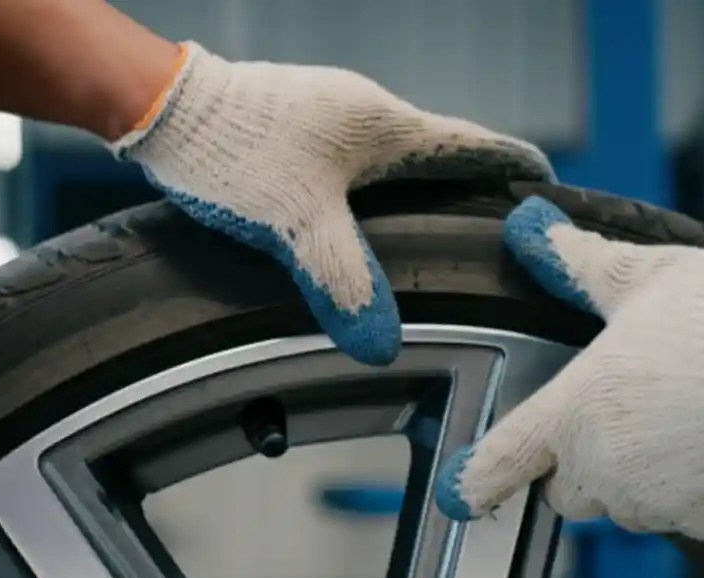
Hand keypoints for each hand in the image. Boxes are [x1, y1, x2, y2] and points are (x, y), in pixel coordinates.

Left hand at [112, 42, 551, 364]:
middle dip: (465, 184)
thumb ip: (344, 283)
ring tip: (428, 231)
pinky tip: (353, 219)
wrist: (161, 109)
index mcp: (383, 128)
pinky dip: (369, 190)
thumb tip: (380, 342)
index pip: (469, 144)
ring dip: (413, 187)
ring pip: (389, 157)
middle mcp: (362, 112)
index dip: (509, 163)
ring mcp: (327, 114)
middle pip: (435, 151)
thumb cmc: (233, 153)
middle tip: (489, 221)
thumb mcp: (297, 227)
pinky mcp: (295, 124)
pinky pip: (351, 159)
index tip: (542, 177)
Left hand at [434, 196, 703, 542]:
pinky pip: (683, 517)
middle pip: (564, 489)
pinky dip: (693, 490)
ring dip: (638, 476)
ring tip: (685, 418)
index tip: (459, 493)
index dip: (474, 480)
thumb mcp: (644, 275)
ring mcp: (658, 503)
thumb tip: (529, 229)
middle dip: (578, 463)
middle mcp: (606, 468)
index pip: (502, 461)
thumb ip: (576, 261)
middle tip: (622, 414)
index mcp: (576, 411)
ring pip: (625, 504)